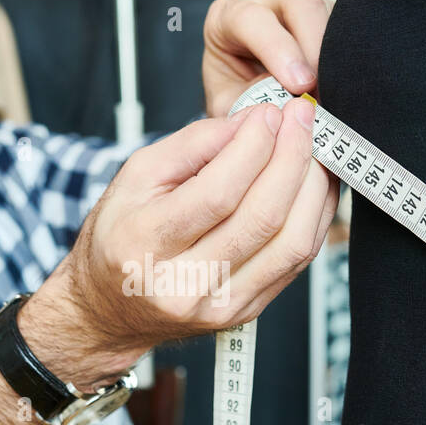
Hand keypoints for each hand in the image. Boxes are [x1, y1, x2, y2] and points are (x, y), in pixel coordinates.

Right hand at [22, 100, 339, 390]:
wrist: (111, 309)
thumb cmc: (120, 237)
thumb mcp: (136, 177)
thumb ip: (193, 145)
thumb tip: (253, 121)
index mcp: (145, 245)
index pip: (217, 193)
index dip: (253, 147)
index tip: (269, 113)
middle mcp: (183, 284)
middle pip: (261, 218)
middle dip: (291, 158)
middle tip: (300, 119)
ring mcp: (219, 305)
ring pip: (291, 243)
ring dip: (312, 187)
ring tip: (312, 148)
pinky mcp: (246, 311)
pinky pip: (296, 261)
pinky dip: (314, 216)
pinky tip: (312, 185)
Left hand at [202, 0, 333, 118]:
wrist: (250, 99)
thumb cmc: (235, 96)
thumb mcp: (229, 105)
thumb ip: (247, 106)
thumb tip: (278, 111)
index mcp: (228, 16)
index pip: (252, 18)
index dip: (278, 49)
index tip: (299, 85)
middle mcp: (266, 1)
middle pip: (300, 2)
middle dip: (315, 47)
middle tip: (322, 90)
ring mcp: (300, 5)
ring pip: (328, 11)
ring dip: (335, 54)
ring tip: (333, 93)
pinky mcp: (327, 16)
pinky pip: (344, 28)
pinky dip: (345, 58)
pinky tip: (342, 86)